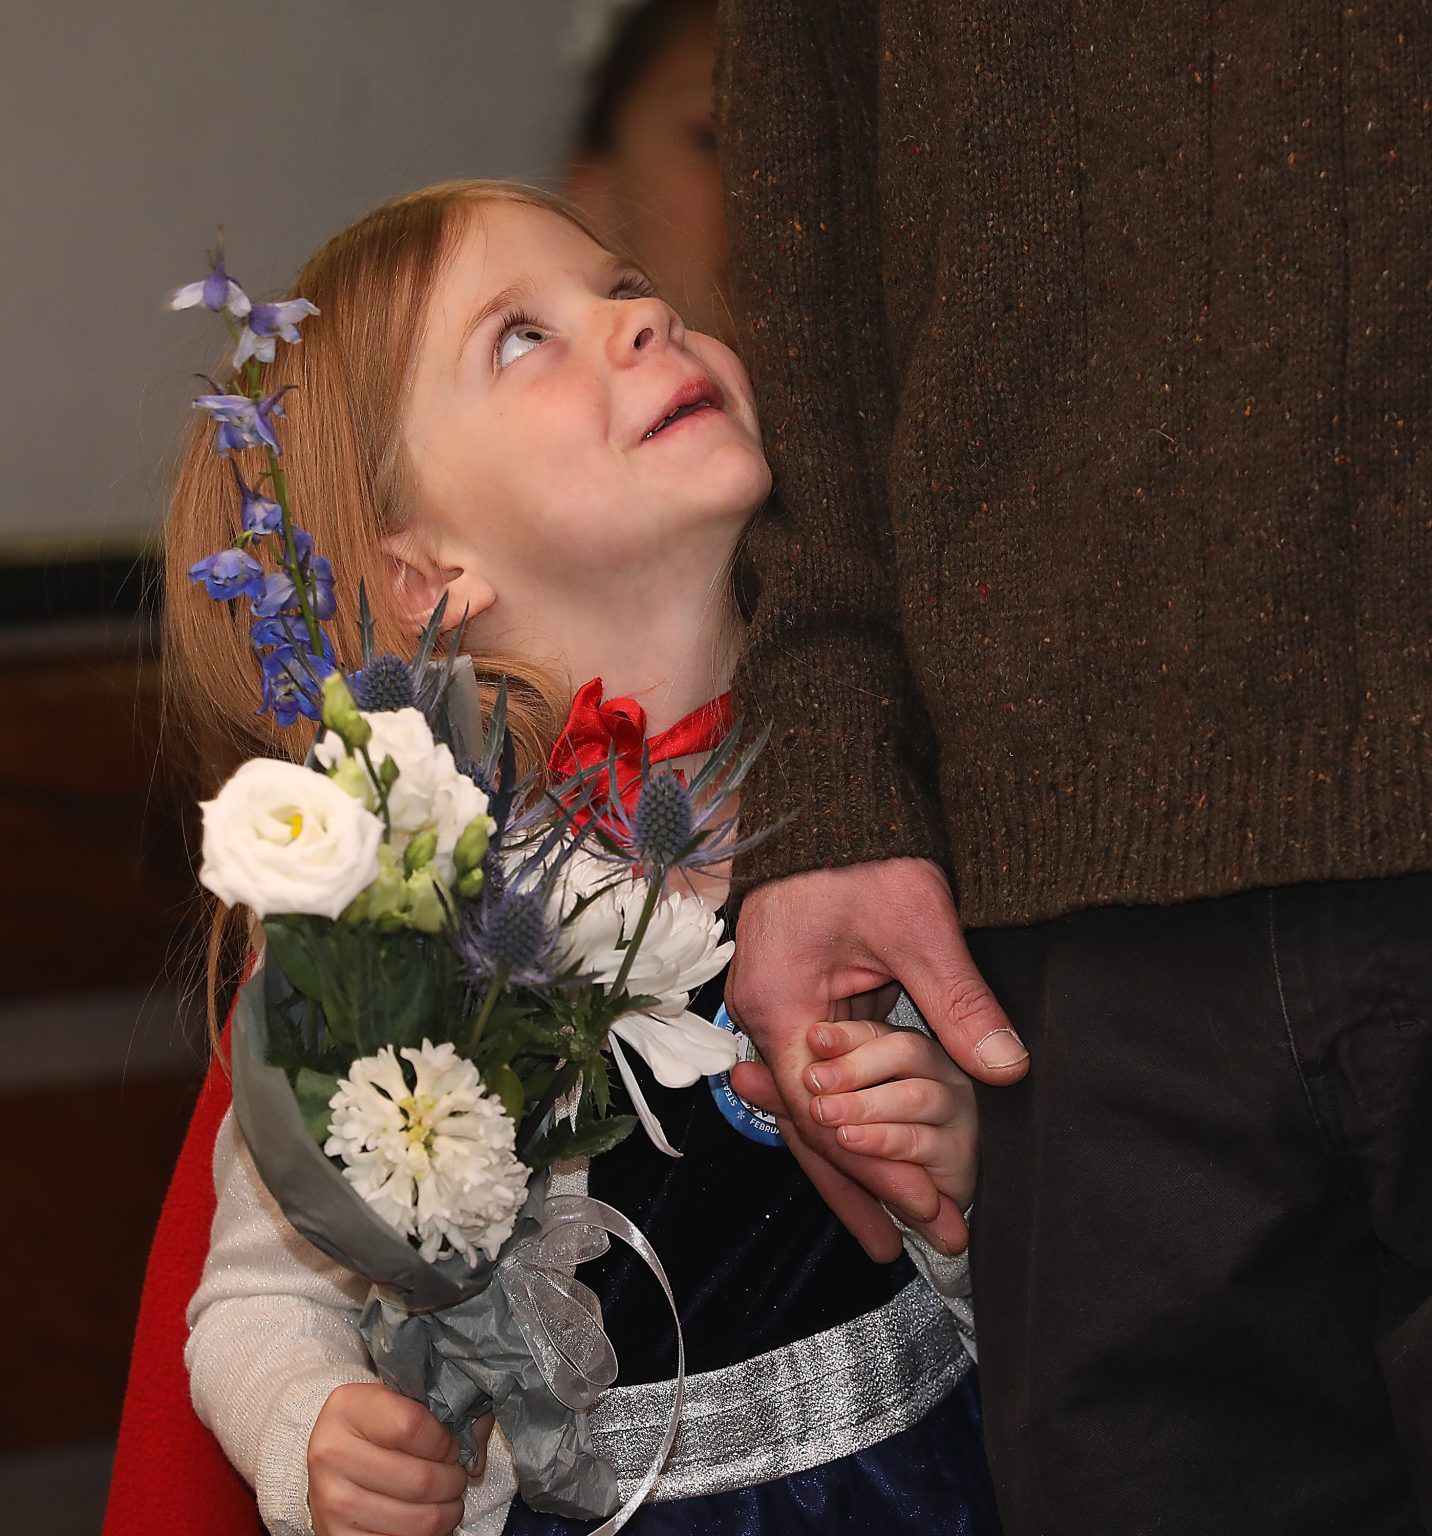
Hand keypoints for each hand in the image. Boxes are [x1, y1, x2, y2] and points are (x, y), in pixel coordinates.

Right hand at [308, 1384, 491, 1535]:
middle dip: (453, 1482)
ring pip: (420, 1521)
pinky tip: (426, 1521)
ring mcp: (331, 1502)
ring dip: (447, 1514)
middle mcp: (331, 1454)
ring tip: (446, 1501)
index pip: (414, 1426)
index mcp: (347, 1409)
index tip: (450, 1446)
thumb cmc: (376, 1429)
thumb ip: (439, 1409)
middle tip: (455, 1477)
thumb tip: (481, 1431)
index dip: (444, 1440)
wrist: (332, 1463)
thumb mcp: (398, 1402)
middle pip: (421, 1480)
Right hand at [726, 859, 1025, 1260]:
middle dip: (861, 1187)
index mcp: (783, 1003)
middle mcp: (768, 1019)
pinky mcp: (802, 1007)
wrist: (830, 806)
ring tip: (890, 1231)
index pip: (828, 1111)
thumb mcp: (917, 922)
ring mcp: (780, 1014)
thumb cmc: (865, 854)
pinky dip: (851, 1123)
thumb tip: (1007, 1069)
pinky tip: (875, 1158)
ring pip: (811, 1111)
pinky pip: (823, 1082)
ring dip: (851, 1166)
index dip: (878, 1163)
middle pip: (809, 1126)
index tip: (928, 1208)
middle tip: (912, 1246)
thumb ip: (956, 1000)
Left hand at [805, 1019, 978, 1207]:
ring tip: (832, 1119)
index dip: (844, 1036)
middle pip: (904, 1051)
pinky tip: (857, 1141)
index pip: (877, 1030)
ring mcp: (953, 1107)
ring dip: (868, 1108)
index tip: (813, 1039)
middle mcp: (935, 1070)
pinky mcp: (960, 1150)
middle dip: (854, 1070)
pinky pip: (924, 1139)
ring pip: (917, 1095)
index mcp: (902, 1049)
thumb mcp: (820, 1111)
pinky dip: (887, 1142)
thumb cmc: (868, 1142)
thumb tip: (742, 1076)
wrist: (918, 1206)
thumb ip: (787, 1093)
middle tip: (815, 1085)